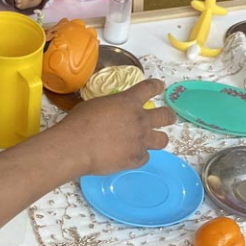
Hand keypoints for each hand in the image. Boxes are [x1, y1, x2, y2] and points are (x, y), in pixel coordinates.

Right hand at [52, 80, 176, 175]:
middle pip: (166, 116)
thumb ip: (111, 107)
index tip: (160, 86)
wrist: (76, 146)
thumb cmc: (80, 122)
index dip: (156, 86)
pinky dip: (139, 155)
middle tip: (168, 117)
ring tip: (154, 140)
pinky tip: (130, 155)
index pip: (150, 88)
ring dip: (159, 138)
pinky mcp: (136, 159)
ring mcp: (140, 141)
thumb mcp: (96, 105)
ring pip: (163, 140)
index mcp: (129, 102)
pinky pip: (145, 157)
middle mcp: (140, 120)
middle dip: (169, 116)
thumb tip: (112, 113)